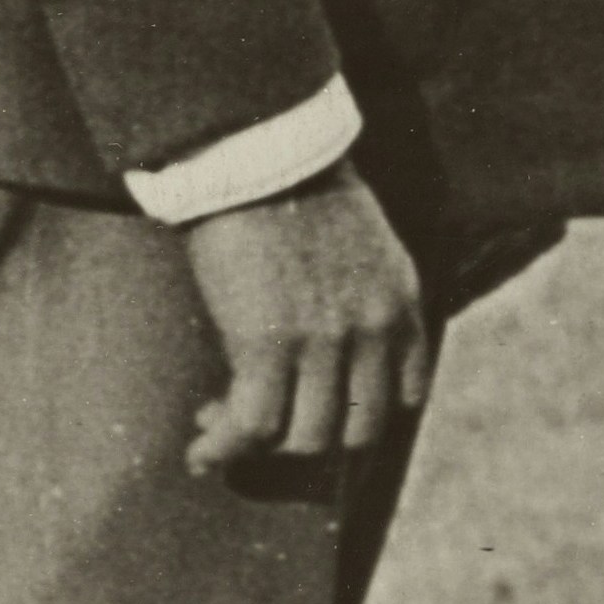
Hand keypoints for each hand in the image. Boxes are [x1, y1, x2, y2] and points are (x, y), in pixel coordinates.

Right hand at [173, 166, 426, 485]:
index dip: (357, 416)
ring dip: (261, 448)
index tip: (317, 413)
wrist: (260, 152)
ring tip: (219, 431)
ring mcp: (324, 344)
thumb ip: (364, 299)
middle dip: (306, 440)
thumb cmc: (298, 185)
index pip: (403, 397)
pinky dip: (224, 449)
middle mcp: (372, 333)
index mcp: (402, 306)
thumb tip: (326, 346)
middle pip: (354, 430)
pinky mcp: (267, 346)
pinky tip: (200, 451)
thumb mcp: (365, 245)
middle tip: (262, 428)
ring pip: (303, 439)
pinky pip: (252, 426)